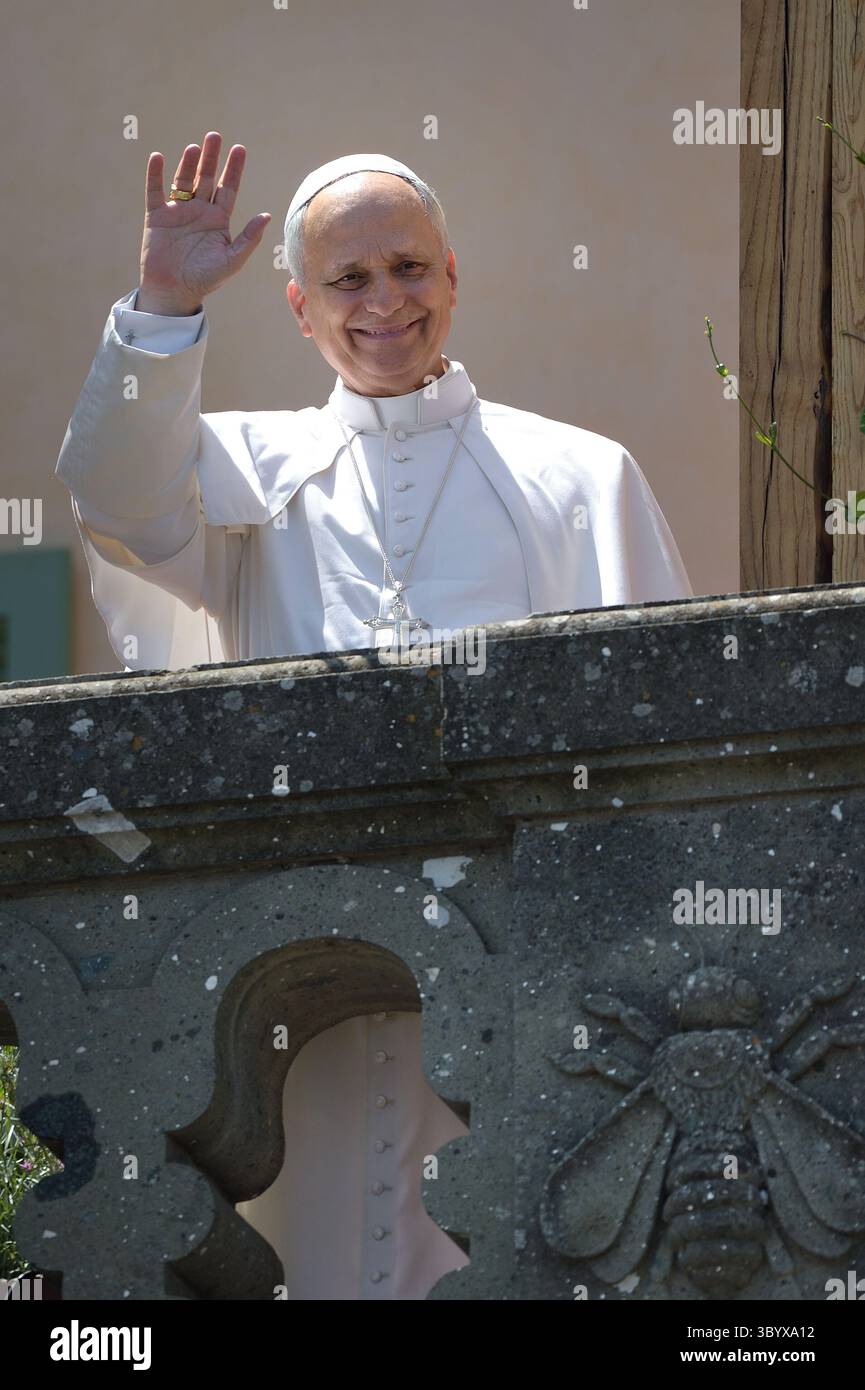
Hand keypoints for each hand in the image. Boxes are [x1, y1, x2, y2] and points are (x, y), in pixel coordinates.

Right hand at [137, 132, 271, 313]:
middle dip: (211, 158)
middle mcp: (199, 211)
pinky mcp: (157, 216)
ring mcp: (178, 211)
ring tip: (195, 148)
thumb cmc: (206, 279)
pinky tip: (158, 158)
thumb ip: (249, 238)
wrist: (175, 292)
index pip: (228, 188)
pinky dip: (155, 175)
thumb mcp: (233, 260)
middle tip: (215, 136)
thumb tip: (267, 215)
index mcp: (218, 219)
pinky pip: (155, 191)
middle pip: (206, 178)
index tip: (239, 149)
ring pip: (184, 181)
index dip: (233, 169)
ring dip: (188, 164)